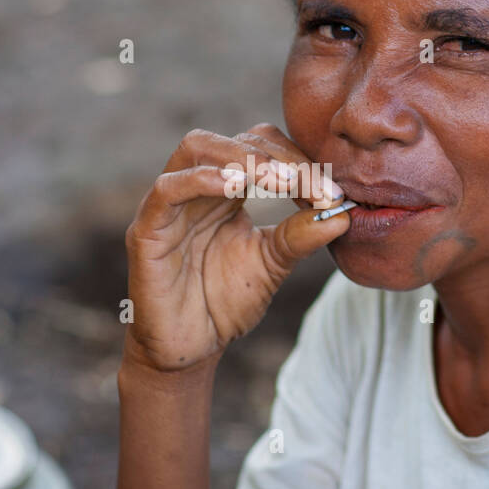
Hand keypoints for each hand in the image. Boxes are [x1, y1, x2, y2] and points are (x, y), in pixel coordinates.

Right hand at [123, 123, 348, 372]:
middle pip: (231, 139)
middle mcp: (195, 188)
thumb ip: (300, 236)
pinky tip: (237, 188)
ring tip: (280, 180)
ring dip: (242, 158)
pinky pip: (168, 189)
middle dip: (275, 156)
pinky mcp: (146, 230)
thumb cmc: (224, 302)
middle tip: (311, 184)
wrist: (190, 349)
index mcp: (226, 191)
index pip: (260, 148)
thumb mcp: (273, 264)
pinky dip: (202, 180)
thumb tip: (342, 213)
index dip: (296, 161)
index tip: (332, 192)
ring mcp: (168, 205)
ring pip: (196, 148)